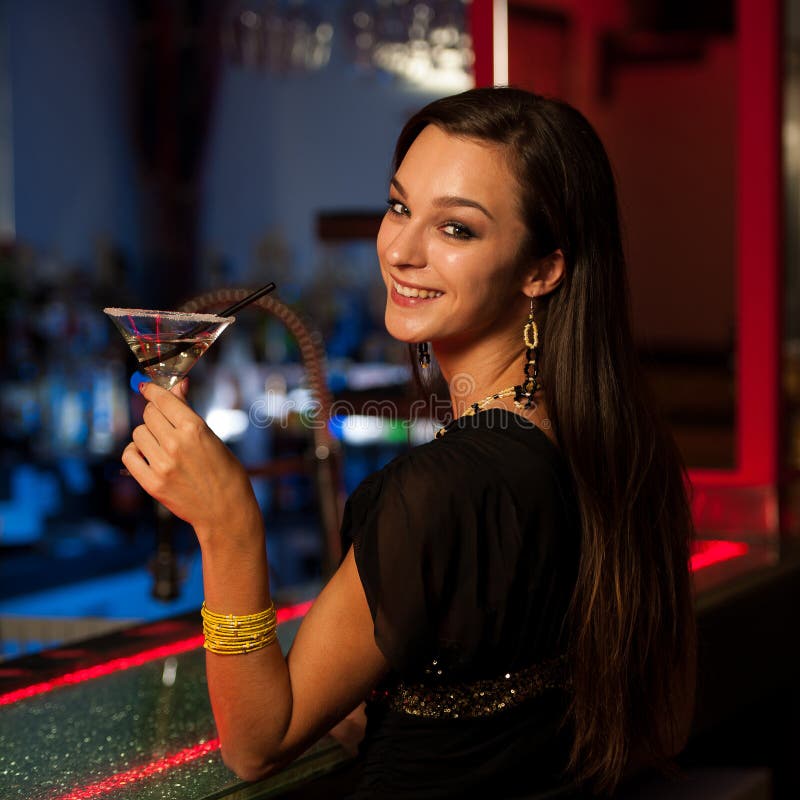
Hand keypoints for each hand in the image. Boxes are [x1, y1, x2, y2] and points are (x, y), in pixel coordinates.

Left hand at [122, 380, 261, 544]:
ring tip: (161, 444)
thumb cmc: (225, 471)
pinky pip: (130, 455)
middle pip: (149, 414)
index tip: (147, 387)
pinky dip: (136, 451)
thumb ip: (189, 411)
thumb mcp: (212, 436)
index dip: (153, 390)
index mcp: (195, 428)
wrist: (226, 510)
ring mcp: (162, 465)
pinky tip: (148, 454)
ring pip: (138, 433)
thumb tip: (178, 384)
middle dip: (155, 414)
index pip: (163, 399)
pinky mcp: (152, 483)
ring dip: (147, 434)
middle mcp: (176, 444)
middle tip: (164, 422)